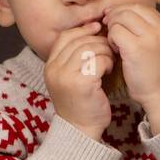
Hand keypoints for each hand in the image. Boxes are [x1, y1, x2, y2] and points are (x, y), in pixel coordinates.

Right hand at [43, 21, 113, 139]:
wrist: (81, 129)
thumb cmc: (81, 103)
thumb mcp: (71, 77)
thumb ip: (75, 57)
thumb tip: (94, 29)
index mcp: (50, 66)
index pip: (65, 36)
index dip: (82, 29)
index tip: (98, 29)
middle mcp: (55, 69)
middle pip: (79, 40)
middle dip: (98, 40)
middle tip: (109, 48)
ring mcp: (66, 76)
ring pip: (89, 48)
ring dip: (105, 51)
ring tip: (110, 61)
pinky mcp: (81, 83)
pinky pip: (98, 61)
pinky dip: (107, 62)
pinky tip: (109, 70)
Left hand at [101, 3, 159, 112]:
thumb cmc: (155, 72)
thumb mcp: (157, 44)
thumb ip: (145, 28)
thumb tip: (118, 11)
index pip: (141, 7)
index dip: (124, 11)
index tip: (115, 20)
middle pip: (130, 9)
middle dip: (116, 17)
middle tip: (110, 30)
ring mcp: (150, 38)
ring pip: (121, 17)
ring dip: (113, 28)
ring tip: (115, 43)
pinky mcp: (137, 49)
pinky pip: (116, 32)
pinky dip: (111, 39)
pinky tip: (115, 50)